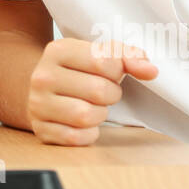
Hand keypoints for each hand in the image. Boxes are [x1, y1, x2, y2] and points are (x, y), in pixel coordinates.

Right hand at [26, 38, 158, 145]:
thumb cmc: (79, 72)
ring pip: (85, 116)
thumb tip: (151, 71)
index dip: (118, 70)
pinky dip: (88, 134)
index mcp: (58, 50)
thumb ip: (127, 56)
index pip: (102, 61)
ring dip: (99, 114)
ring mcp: (38, 104)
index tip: (113, 72)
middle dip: (111, 94)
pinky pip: (76, 138)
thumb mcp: (98, 54)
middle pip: (98, 90)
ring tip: (93, 106)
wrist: (44, 91)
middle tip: (105, 92)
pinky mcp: (40, 129)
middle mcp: (43, 76)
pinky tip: (84, 124)